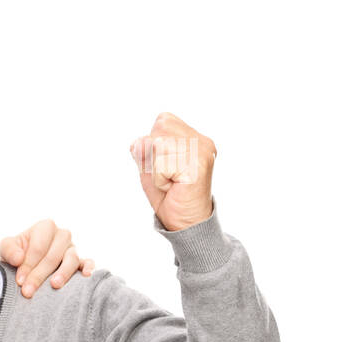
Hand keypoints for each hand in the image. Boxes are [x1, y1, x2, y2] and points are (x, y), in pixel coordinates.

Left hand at [0, 220, 94, 296]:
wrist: (24, 265)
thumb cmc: (16, 254)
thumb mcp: (6, 248)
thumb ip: (9, 250)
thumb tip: (18, 259)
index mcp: (45, 227)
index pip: (38, 247)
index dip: (28, 264)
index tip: (20, 280)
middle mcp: (62, 235)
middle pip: (53, 255)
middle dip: (39, 275)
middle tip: (28, 291)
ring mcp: (73, 248)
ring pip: (71, 259)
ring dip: (63, 273)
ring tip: (54, 285)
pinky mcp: (81, 261)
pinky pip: (88, 262)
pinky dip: (89, 267)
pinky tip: (86, 275)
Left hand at [129, 112, 214, 230]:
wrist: (185, 221)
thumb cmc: (169, 194)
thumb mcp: (150, 164)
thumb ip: (144, 148)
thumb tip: (138, 142)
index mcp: (194, 136)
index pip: (163, 120)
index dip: (153, 144)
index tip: (166, 165)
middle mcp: (202, 141)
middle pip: (158, 131)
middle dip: (153, 156)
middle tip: (168, 175)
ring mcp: (202, 153)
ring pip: (158, 146)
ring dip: (156, 169)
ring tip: (171, 181)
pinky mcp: (197, 167)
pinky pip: (161, 165)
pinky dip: (159, 180)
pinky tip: (173, 187)